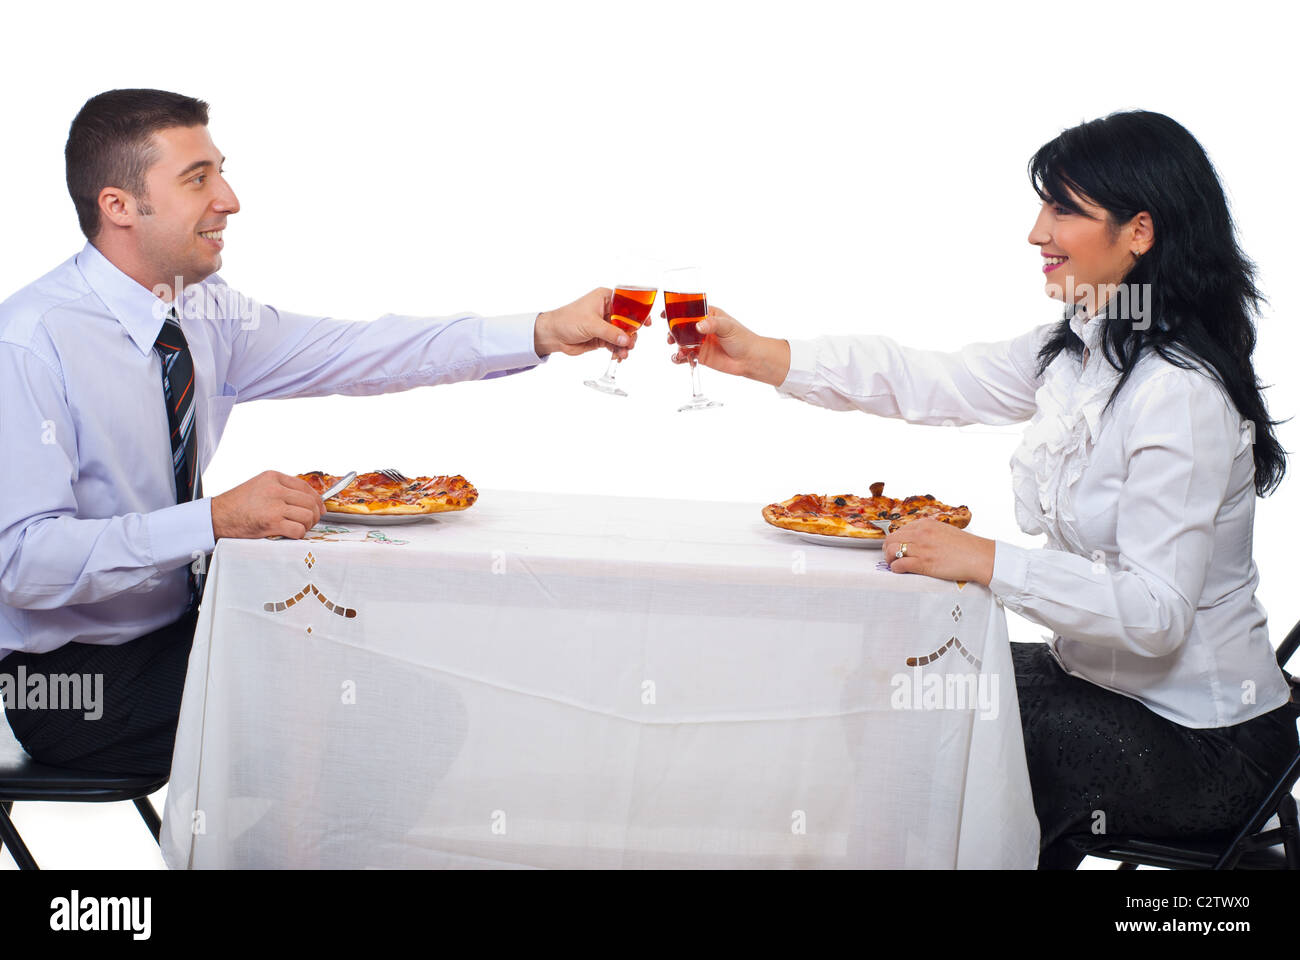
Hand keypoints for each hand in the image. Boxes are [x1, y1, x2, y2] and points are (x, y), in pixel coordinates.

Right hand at [211, 471, 324, 539]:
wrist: (217, 516)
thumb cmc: (237, 504)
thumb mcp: (259, 486)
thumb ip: (281, 489)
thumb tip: (308, 500)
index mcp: (273, 477)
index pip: (305, 486)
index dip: (317, 499)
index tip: (320, 508)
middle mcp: (275, 489)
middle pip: (310, 502)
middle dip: (314, 514)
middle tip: (310, 522)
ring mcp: (274, 506)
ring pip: (307, 516)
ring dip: (308, 525)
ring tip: (300, 528)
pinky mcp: (271, 522)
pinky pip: (298, 530)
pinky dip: (299, 535)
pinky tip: (292, 534)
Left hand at [534, 288, 642, 358]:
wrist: (553, 335)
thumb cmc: (567, 320)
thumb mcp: (591, 324)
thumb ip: (610, 332)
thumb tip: (627, 340)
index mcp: (605, 298)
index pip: (628, 303)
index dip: (640, 312)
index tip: (647, 323)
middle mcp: (607, 310)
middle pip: (628, 322)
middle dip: (631, 334)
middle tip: (630, 344)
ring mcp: (605, 325)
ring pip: (623, 335)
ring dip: (625, 345)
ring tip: (623, 354)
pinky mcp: (601, 338)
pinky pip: (615, 344)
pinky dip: (618, 350)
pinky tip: (618, 356)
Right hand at [666, 305, 790, 384]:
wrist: (749, 359)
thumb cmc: (742, 338)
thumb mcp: (728, 326)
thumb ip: (712, 324)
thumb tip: (699, 326)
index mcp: (708, 315)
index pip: (688, 310)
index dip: (675, 310)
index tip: (665, 313)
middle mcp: (701, 328)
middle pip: (680, 325)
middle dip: (672, 329)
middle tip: (671, 335)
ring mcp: (699, 342)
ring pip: (680, 340)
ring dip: (674, 343)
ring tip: (677, 346)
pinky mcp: (699, 355)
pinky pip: (683, 356)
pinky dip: (678, 357)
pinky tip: (679, 357)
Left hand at [883, 519, 995, 585]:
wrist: (979, 556)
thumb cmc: (965, 547)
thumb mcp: (944, 531)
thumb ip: (928, 533)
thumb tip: (915, 540)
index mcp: (925, 524)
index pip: (899, 530)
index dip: (895, 540)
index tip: (896, 547)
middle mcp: (920, 533)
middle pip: (891, 539)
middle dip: (888, 549)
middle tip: (892, 557)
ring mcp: (921, 547)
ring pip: (891, 550)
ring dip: (889, 559)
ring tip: (895, 564)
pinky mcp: (923, 562)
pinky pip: (899, 564)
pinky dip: (896, 568)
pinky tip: (900, 570)